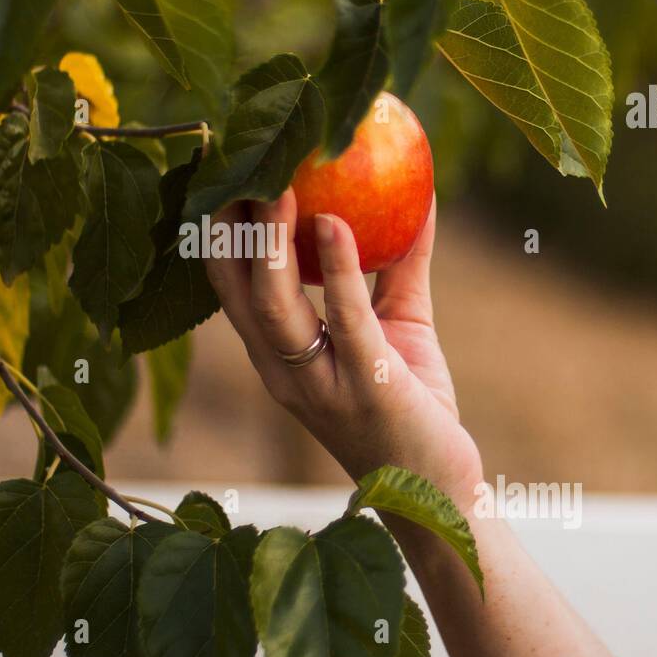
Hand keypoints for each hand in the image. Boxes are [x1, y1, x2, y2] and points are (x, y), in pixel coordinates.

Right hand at [204, 189, 483, 510]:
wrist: (438, 494)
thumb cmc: (414, 406)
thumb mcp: (398, 325)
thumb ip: (397, 263)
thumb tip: (416, 190)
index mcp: (276, 356)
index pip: (229, 284)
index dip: (218, 227)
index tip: (227, 167)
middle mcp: (281, 371)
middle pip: (232, 289)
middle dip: (226, 226)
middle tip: (241, 162)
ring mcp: (317, 384)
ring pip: (270, 305)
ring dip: (270, 242)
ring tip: (280, 183)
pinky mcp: (365, 386)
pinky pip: (342, 318)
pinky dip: (336, 267)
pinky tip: (337, 222)